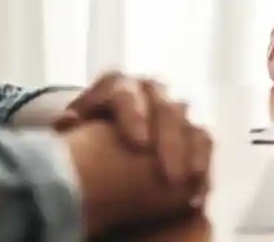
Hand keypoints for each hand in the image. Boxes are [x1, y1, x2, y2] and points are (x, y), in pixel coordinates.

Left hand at [55, 72, 212, 190]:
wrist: (105, 126)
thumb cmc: (86, 127)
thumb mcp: (72, 122)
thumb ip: (69, 121)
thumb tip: (68, 121)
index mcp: (119, 84)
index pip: (127, 93)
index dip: (135, 116)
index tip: (139, 144)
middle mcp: (151, 90)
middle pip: (165, 109)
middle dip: (169, 141)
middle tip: (169, 175)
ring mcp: (173, 106)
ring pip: (189, 123)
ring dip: (191, 151)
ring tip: (189, 180)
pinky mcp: (189, 126)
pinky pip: (204, 139)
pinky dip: (203, 164)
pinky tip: (200, 188)